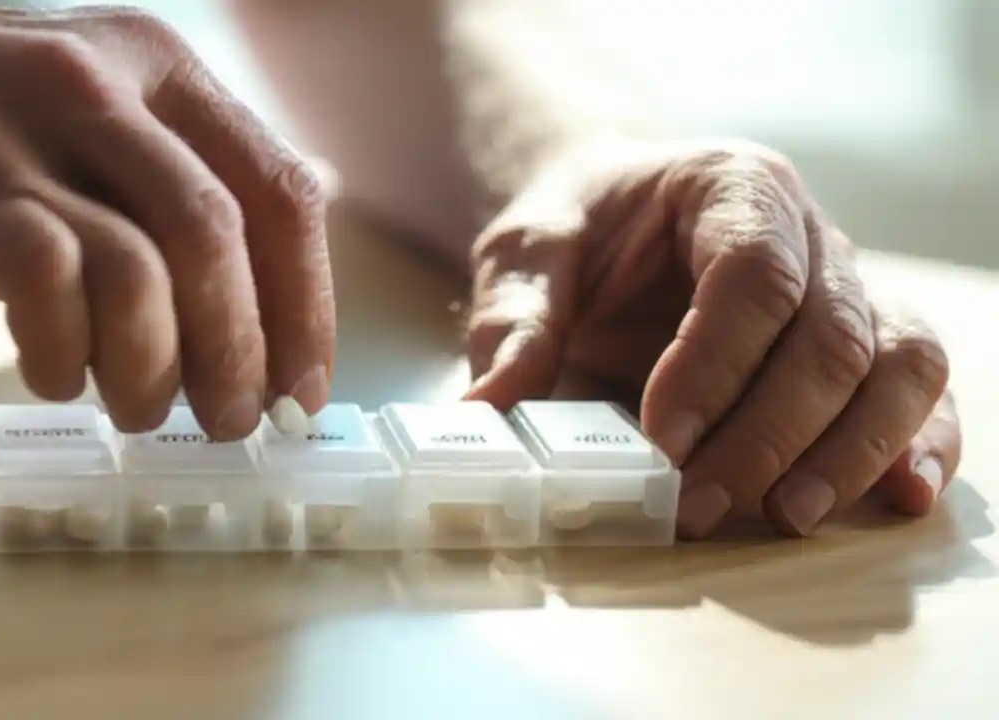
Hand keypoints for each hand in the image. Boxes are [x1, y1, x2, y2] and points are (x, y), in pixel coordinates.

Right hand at [0, 1, 333, 437]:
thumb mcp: (78, 124)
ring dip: (157, 369)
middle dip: (244, 352)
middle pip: (223, 235)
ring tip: (137, 410)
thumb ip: (164, 195)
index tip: (302, 389)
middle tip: (232, 422)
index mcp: (159, 67)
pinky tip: (50, 376)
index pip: (280, 192)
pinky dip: (63, 355)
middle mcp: (105, 82)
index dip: (306, 305)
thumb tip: (255, 315)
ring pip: (143, 270)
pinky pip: (49, 288)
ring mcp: (23, 128)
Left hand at [466, 138, 958, 537]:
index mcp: (733, 187)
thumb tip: (487, 413)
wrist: (620, 212)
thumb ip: (513, 320)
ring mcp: (851, 287)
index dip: (715, 364)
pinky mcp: (867, 341)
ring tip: (785, 516)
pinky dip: (919, 442)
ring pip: (898, 363)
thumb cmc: (582, 227)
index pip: (752, 275)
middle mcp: (812, 233)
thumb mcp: (529, 252)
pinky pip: (919, 389)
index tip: (662, 439)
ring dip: (851, 450)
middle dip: (768, 432)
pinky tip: (897, 495)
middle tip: (701, 504)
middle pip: (828, 334)